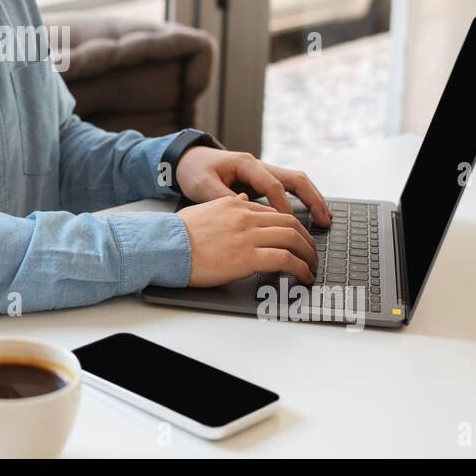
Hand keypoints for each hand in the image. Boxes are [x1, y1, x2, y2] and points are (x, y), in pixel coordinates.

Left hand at [174, 147, 331, 226]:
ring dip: (312, 199)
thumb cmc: (194, 171)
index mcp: (246, 164)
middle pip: (295, 179)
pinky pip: (288, 189)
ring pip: (296, 182)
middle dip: (312, 199)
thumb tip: (243, 210)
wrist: (187, 160)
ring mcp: (263, 173)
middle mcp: (259, 166)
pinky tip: (309, 216)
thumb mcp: (202, 185)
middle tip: (325, 220)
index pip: (272, 185)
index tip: (290, 225)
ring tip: (326, 219)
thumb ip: (222, 197)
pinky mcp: (261, 182)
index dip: (283, 206)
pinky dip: (302, 201)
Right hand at [179, 194, 317, 286]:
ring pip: (293, 239)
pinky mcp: (248, 256)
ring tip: (311, 267)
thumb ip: (226, 204)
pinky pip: (286, 260)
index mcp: (235, 204)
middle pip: (289, 222)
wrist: (165, 246)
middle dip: (306, 239)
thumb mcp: (204, 209)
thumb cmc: (178, 234)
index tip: (296, 239)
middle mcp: (245, 216)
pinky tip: (304, 276)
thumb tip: (243, 199)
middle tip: (311, 253)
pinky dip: (301, 268)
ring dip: (308, 254)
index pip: (273, 212)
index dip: (291, 226)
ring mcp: (248, 235)